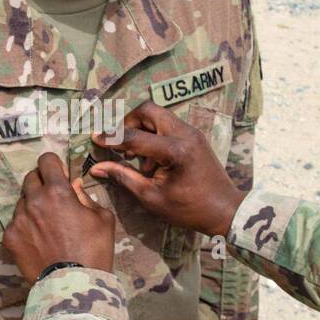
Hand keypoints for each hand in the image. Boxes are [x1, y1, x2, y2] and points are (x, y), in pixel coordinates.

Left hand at [3, 152, 115, 283]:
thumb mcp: (102, 219)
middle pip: (30, 178)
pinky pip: (15, 223)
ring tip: (46, 224)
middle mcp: (34, 201)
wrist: (74, 285)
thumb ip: (86, 196)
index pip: (46, 161)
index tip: (59, 175)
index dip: (53, 165)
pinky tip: (37, 239)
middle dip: (42, 183)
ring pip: (22, 201)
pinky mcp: (10, 238)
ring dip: (33, 205)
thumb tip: (74, 185)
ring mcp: (18, 219)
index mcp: (57, 191)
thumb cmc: (94, 250)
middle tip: (53, 199)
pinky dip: (25, 226)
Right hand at [90, 102, 245, 237]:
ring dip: (142, 130)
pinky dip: (154, 135)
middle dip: (128, 123)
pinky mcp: (194, 135)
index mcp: (175, 151)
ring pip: (158, 115)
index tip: (95, 139)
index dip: (111, 138)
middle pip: (148, 110)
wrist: (224, 209)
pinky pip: (168, 125)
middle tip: (121, 144)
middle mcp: (185, 134)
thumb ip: (124, 177)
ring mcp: (192, 132)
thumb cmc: (189, 209)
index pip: (135, 137)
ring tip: (139, 159)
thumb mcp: (151, 197)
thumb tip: (97, 167)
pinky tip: (153, 161)